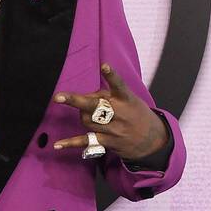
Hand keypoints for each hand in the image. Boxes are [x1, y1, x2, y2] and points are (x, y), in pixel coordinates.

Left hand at [52, 63, 168, 159]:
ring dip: (82, 115)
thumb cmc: (136, 114)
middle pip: (95, 106)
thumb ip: (107, 96)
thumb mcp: (129, 100)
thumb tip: (84, 99)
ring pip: (87, 121)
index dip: (112, 76)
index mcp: (126, 99)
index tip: (104, 66)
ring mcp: (113, 129)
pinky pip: (86, 141)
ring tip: (89, 114)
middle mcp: (119, 114)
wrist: (153, 140)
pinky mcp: (108, 142)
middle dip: (76, 101)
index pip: (119, 85)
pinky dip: (70, 143)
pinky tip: (57, 145)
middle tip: (59, 97)